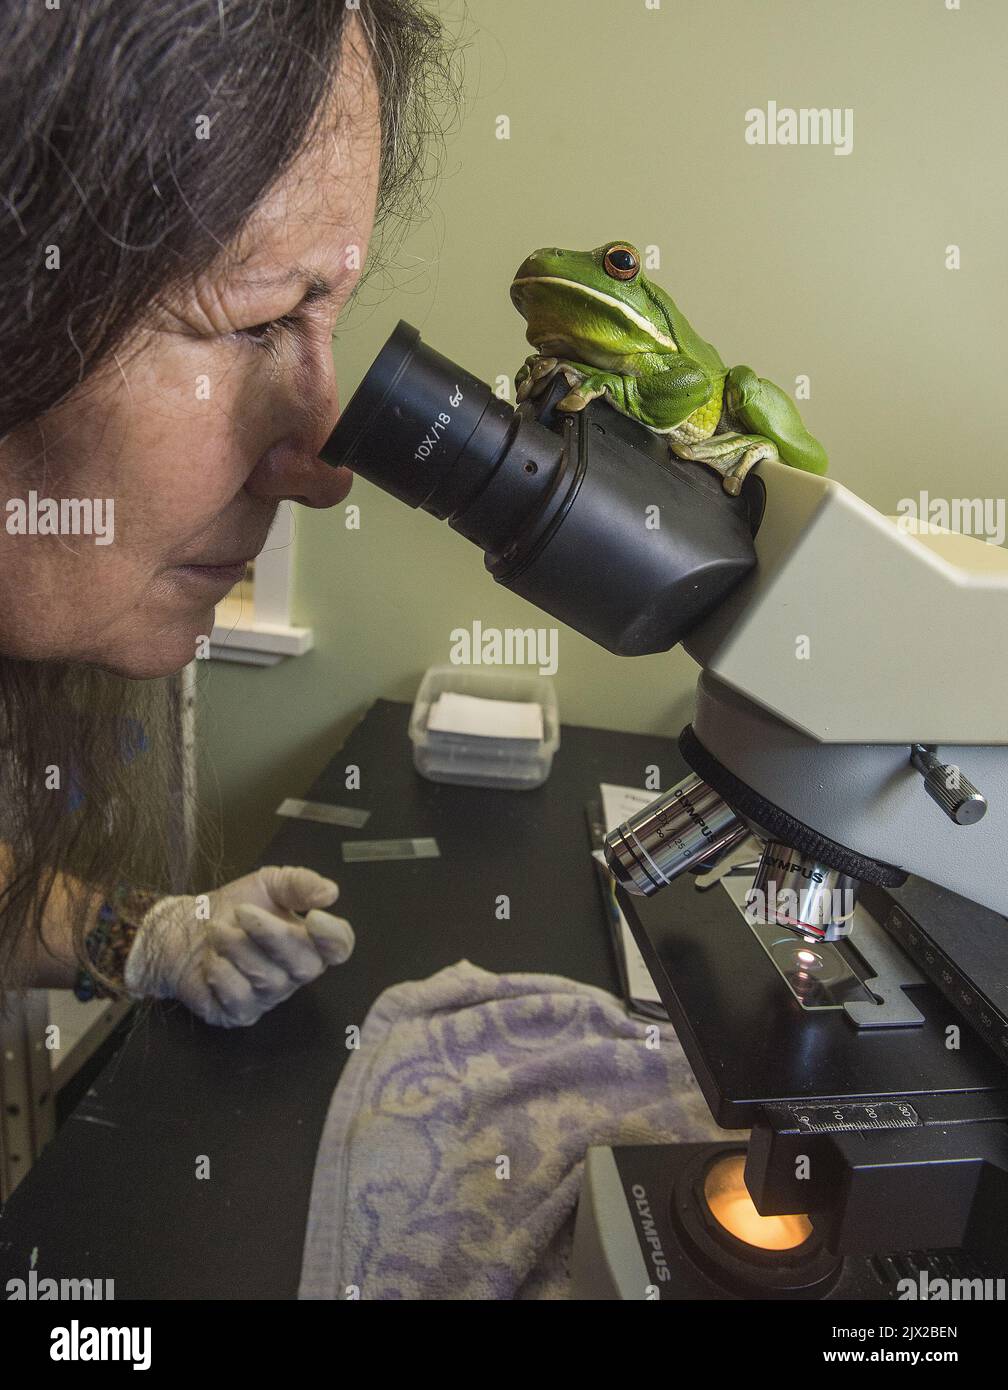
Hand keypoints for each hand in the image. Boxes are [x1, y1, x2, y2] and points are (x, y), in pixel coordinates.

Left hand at [123, 865, 353, 1026]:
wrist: (185, 930)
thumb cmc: (232, 907)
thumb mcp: (267, 884)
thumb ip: (300, 884)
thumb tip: (331, 892)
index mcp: (311, 941)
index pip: (339, 947)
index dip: (333, 937)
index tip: (314, 917)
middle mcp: (296, 973)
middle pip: (305, 966)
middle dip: (272, 935)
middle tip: (242, 912)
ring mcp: (270, 997)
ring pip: (269, 980)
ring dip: (238, 949)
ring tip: (216, 930)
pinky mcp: (241, 1014)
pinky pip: (241, 998)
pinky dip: (223, 973)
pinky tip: (212, 960)